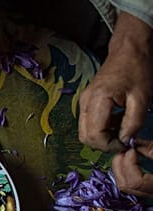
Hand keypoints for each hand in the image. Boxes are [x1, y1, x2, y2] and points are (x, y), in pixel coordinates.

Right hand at [79, 12, 152, 151]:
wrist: (129, 50)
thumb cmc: (137, 70)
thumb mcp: (142, 98)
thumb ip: (133, 123)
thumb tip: (125, 141)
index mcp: (97, 101)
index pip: (94, 135)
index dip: (110, 145)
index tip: (126, 144)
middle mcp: (85, 103)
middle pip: (85, 137)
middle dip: (104, 144)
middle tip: (123, 140)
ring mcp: (84, 102)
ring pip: (86, 132)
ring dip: (103, 137)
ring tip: (122, 129)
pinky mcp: (87, 102)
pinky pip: (89, 123)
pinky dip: (102, 128)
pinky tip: (117, 121)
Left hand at [112, 142, 152, 196]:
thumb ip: (151, 150)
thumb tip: (132, 142)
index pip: (135, 182)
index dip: (129, 164)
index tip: (131, 150)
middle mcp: (150, 194)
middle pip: (125, 185)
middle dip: (120, 165)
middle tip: (123, 150)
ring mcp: (147, 194)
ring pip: (124, 186)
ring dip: (121, 168)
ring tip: (126, 153)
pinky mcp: (145, 190)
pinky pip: (129, 184)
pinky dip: (125, 172)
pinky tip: (130, 160)